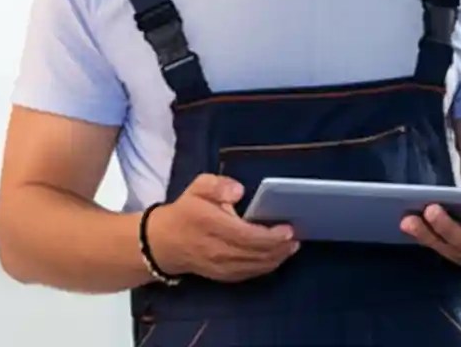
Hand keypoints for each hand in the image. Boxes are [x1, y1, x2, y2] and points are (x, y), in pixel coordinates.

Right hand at [147, 174, 299, 282]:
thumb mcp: (198, 187)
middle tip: (296, 237)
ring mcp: (219, 266)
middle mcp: (216, 249)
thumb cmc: (186, 211)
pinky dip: (265, 267)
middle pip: (255, 253)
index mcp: (210, 225)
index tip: (288, 229)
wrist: (163, 243)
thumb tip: (238, 191)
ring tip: (292, 247)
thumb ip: (218, 184)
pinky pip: (248, 274)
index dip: (270, 235)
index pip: (246, 235)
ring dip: (276, 258)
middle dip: (279, 248)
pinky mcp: (222, 276)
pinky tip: (276, 258)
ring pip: (254, 266)